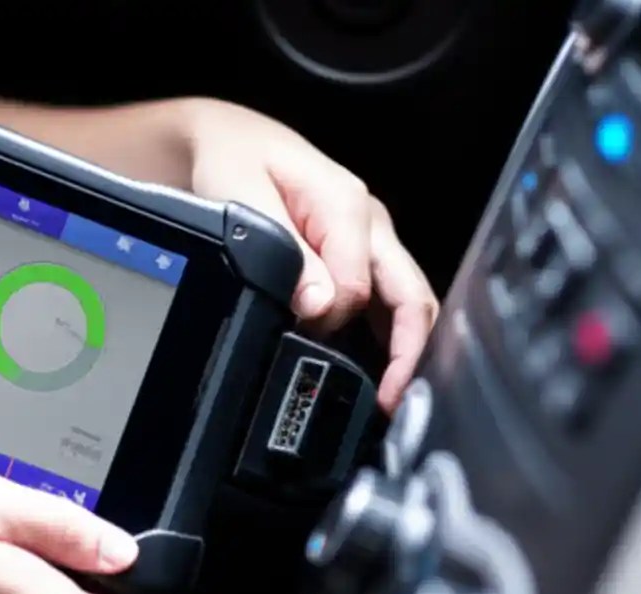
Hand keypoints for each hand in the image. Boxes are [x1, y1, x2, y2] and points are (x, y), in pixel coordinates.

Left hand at [180, 99, 438, 411]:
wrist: (229, 141)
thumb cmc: (233, 160)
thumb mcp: (242, 196)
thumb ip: (282, 250)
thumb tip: (318, 304)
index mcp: (347, 205)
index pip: (358, 287)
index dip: (331, 322)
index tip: (304, 342)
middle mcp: (371, 223)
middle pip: (411, 298)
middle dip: (405, 354)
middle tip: (386, 404)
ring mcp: (373, 239)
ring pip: (408, 303)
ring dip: (402, 350)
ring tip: (384, 397)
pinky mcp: (366, 254)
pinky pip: (391, 300)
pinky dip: (390, 337)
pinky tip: (377, 369)